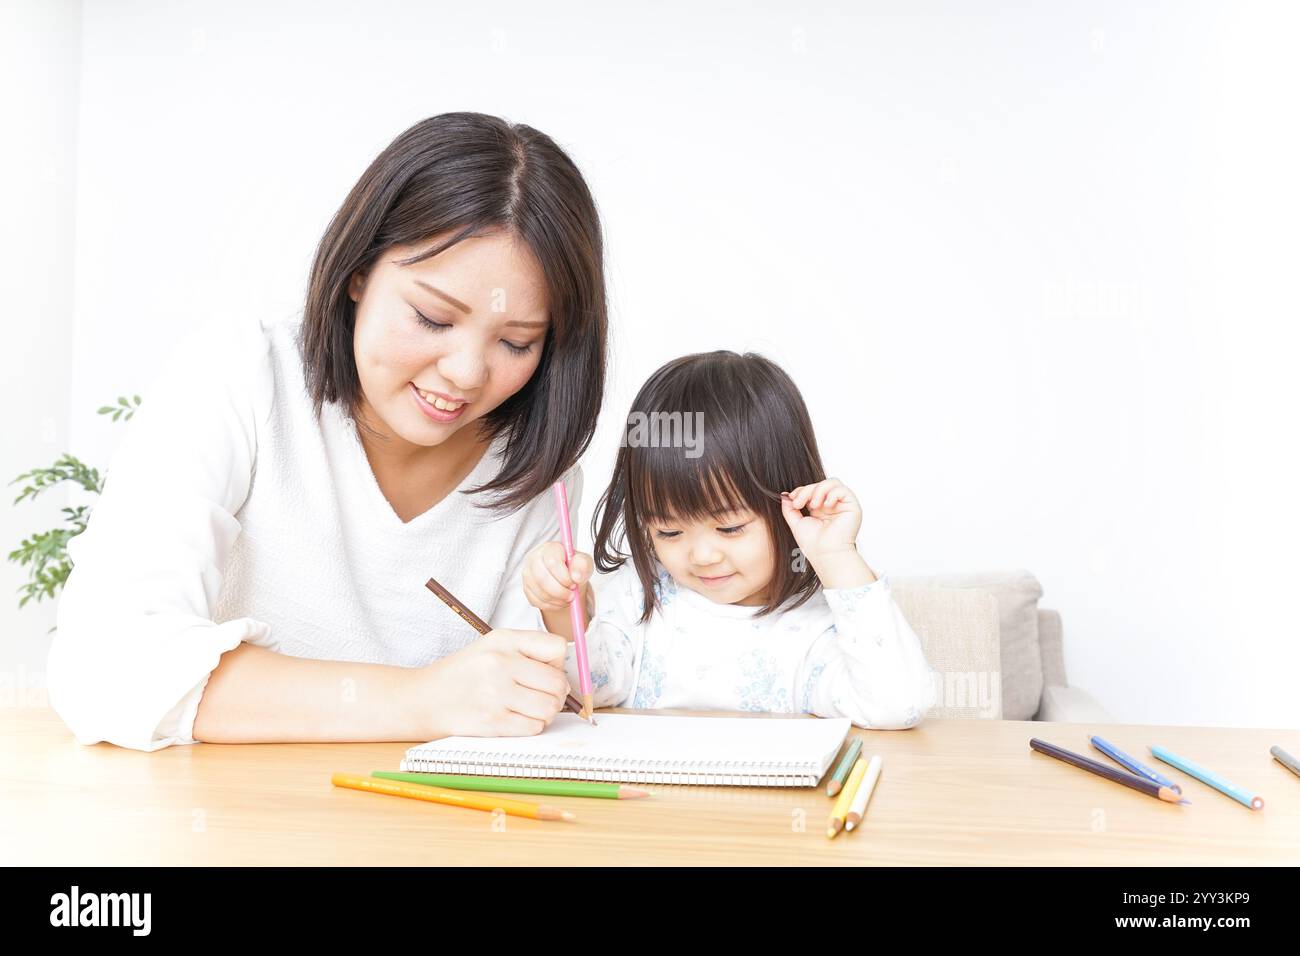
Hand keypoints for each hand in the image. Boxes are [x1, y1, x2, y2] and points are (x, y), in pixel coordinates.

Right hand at [410, 628, 571, 738]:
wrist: (421, 699)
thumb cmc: (462, 674)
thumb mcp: (491, 646)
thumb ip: (528, 650)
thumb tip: (565, 672)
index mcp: (503, 640)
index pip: (557, 648)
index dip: (557, 663)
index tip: (546, 671)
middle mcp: (500, 663)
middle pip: (557, 683)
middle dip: (556, 694)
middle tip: (541, 696)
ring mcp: (496, 694)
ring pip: (549, 708)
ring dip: (545, 713)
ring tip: (527, 708)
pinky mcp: (492, 722)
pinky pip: (534, 727)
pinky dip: (530, 726)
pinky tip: (514, 719)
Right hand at [522, 541, 592, 611]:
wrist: (567, 578)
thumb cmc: (574, 568)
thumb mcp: (584, 563)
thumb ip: (583, 566)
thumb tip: (576, 576)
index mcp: (550, 548)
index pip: (552, 562)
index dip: (564, 576)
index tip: (574, 583)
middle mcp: (535, 558)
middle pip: (542, 578)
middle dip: (560, 591)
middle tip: (572, 595)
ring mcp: (528, 573)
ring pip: (539, 591)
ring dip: (556, 600)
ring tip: (568, 598)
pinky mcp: (526, 588)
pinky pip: (535, 600)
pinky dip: (550, 605)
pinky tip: (559, 601)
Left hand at [780, 478, 862, 565]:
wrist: (825, 554)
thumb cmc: (813, 544)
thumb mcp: (796, 523)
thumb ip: (790, 508)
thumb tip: (785, 496)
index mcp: (820, 509)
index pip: (813, 489)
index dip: (802, 490)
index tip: (792, 498)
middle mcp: (832, 506)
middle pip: (821, 484)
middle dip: (807, 491)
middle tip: (799, 504)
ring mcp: (842, 506)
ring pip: (832, 483)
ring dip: (819, 490)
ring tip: (813, 505)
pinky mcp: (852, 507)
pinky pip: (843, 490)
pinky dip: (832, 494)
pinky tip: (826, 506)